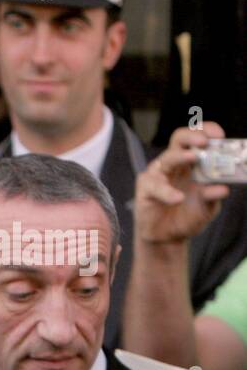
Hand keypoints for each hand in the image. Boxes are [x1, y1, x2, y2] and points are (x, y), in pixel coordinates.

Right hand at [135, 123, 229, 245]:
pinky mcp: (145, 188)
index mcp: (193, 163)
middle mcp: (175, 164)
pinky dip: (167, 191)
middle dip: (193, 136)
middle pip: (179, 138)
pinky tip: (177, 198)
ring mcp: (158, 174)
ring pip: (167, 158)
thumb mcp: (207, 207)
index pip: (198, 138)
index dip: (207, 132)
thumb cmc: (187, 216)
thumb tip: (222, 189)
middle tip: (205, 142)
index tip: (220, 136)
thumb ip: (213, 197)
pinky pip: (154, 185)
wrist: (168, 237)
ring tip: (194, 158)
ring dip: (180, 156)